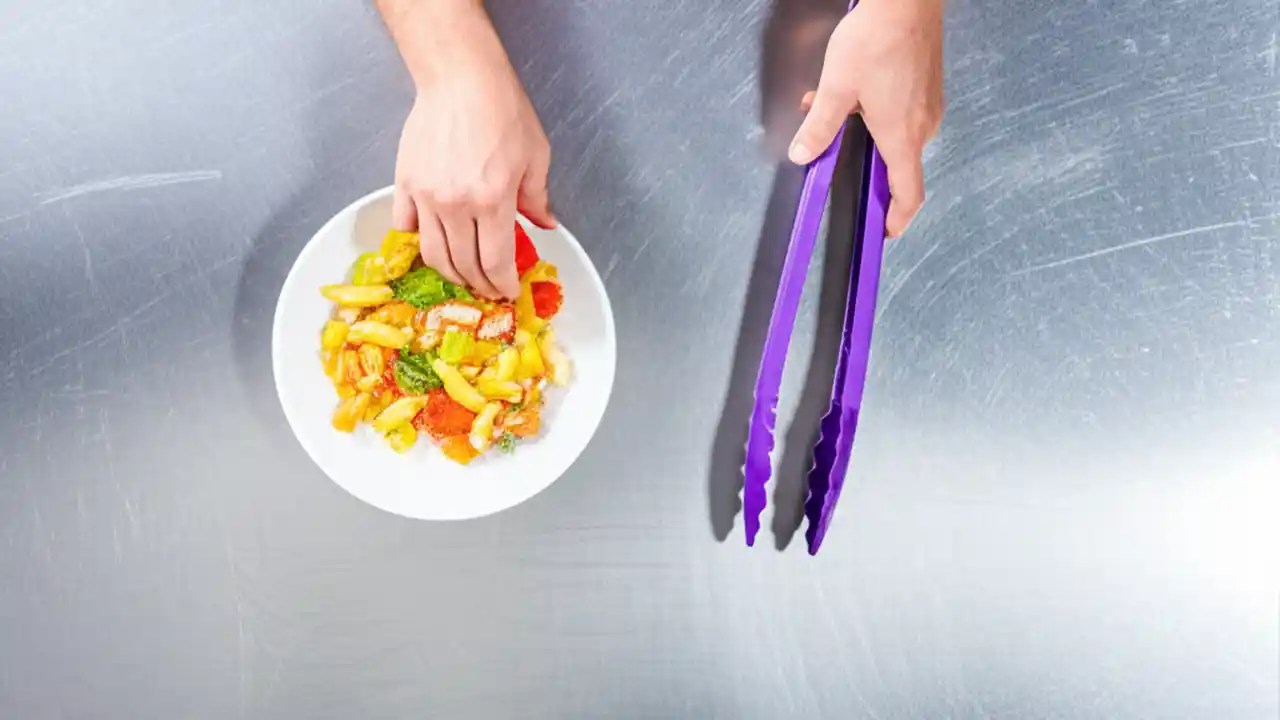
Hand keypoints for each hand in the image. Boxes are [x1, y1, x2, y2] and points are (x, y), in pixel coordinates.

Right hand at [389, 3, 553, 298]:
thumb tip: (544, 225)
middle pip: (464, 265)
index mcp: (492, 201)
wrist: (461, 77)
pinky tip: (433, 244)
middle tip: (488, 288)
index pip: (495, 262)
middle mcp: (456, 205)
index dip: (502, 284)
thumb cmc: (502, 109)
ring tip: (463, 275)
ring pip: (433, 254)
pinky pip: (405, 227)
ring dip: (450, 273)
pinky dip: (418, 242)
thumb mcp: (535, 156)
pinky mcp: (405, 183)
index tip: (507, 291)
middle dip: (479, 285)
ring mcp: (426, 196)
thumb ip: (537, 198)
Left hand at [788, 0, 944, 237]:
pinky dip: (879, 115)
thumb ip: (820, 126)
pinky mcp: (928, 88)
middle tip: (836, 155)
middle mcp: (923, 127)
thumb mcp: (837, 87)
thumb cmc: (876, 39)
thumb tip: (802, 155)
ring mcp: (929, 106)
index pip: (909, 194)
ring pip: (897, 137)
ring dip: (867, 134)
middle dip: (866, 166)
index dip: (897, 219)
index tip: (883, 232)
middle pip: (898, 166)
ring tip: (836, 109)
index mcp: (902, 136)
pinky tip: (853, 92)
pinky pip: (904, 115)